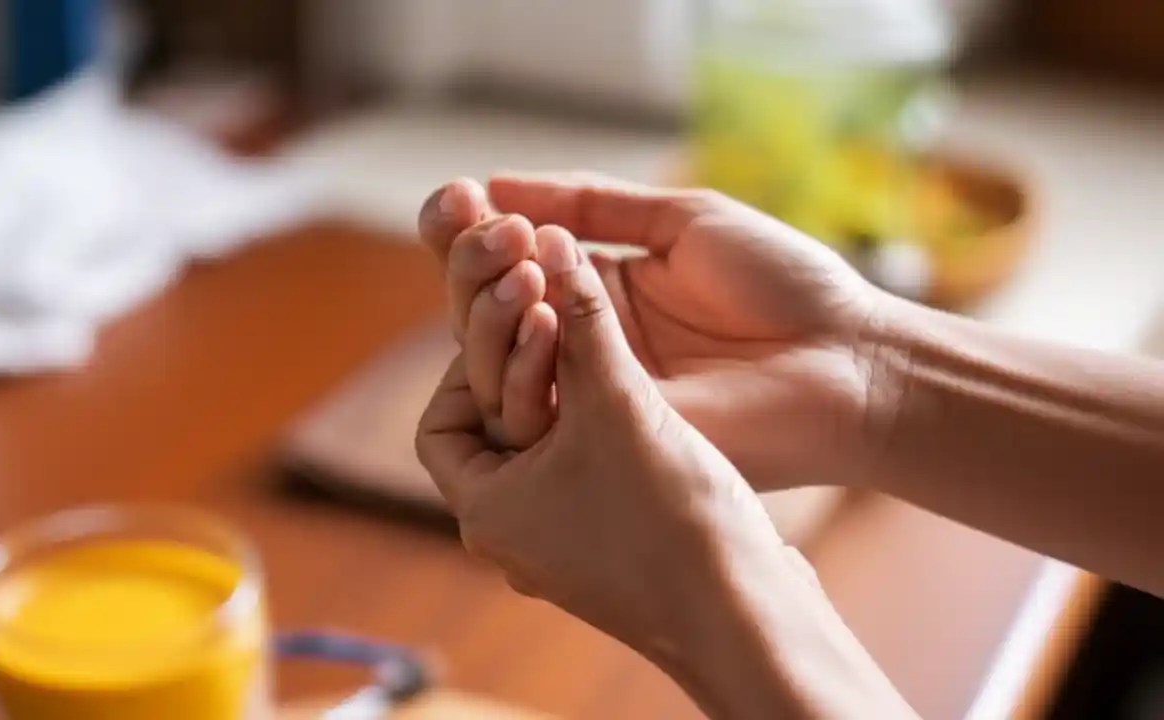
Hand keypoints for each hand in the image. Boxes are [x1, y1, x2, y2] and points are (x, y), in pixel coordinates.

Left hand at [415, 224, 788, 663]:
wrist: (750, 615)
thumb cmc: (671, 525)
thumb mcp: (618, 407)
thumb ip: (584, 323)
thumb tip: (552, 241)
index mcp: (487, 510)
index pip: (440, 422)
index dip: (468, 362)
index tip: (516, 322)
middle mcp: (515, 529)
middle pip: (493, 425)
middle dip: (519, 358)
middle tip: (548, 303)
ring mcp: (563, 537)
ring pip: (544, 442)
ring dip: (563, 383)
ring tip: (592, 333)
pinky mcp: (611, 537)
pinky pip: (584, 463)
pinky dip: (595, 418)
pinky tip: (632, 381)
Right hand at [420, 174, 886, 488]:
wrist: (847, 360)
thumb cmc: (782, 287)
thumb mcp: (681, 221)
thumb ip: (592, 206)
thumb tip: (498, 184)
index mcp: (596, 289)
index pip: (509, 260)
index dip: (470, 228)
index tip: (456, 191)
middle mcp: (580, 342)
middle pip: (486, 305)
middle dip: (466, 255)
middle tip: (475, 217)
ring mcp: (587, 390)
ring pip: (494, 352)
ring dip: (484, 294)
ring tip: (507, 245)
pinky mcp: (602, 433)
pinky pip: (534, 401)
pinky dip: (520, 346)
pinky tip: (531, 293)